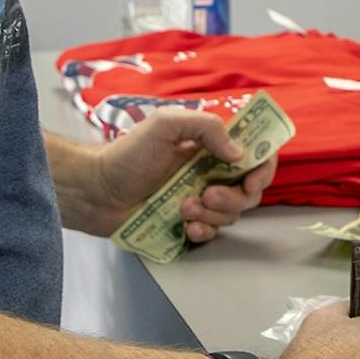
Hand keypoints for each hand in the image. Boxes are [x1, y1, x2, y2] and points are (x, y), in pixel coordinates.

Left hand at [69, 109, 274, 243]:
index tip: (252, 178)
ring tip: (183, 207)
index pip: (254, 153)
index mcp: (210, 147)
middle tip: (207, 194)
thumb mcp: (165, 125)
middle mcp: (210, 173)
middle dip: (234, 196)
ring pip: (232, 214)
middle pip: (249, 190)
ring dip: (213, 214)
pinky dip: (204, 232)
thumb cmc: (127, 154)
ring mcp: (200, 200)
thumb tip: (239, 154)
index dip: (263, 166)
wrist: (96, 191)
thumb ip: (206, 127)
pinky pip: (211, 234)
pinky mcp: (187, 224)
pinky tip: (186, 227)